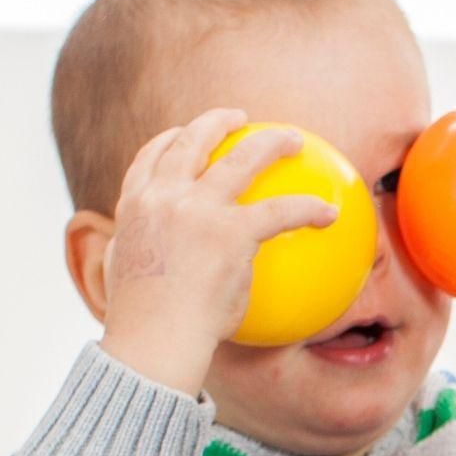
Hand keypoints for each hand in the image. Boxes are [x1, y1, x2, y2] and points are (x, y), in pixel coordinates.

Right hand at [97, 110, 336, 395]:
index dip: (171, 140)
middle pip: (192, 142)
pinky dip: (308, 209)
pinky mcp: (231, 231)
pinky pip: (281, 211)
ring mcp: (196, 209)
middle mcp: (162, 196)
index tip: (186, 133)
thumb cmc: (144, 325)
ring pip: (242, 159)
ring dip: (271, 143)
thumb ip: (139, 259)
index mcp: (133, 205)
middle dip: (217, 122)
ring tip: (294, 139)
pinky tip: (329, 213)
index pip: (150, 158)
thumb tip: (157, 268)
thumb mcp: (126, 278)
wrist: (153, 337)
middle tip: (239, 118)